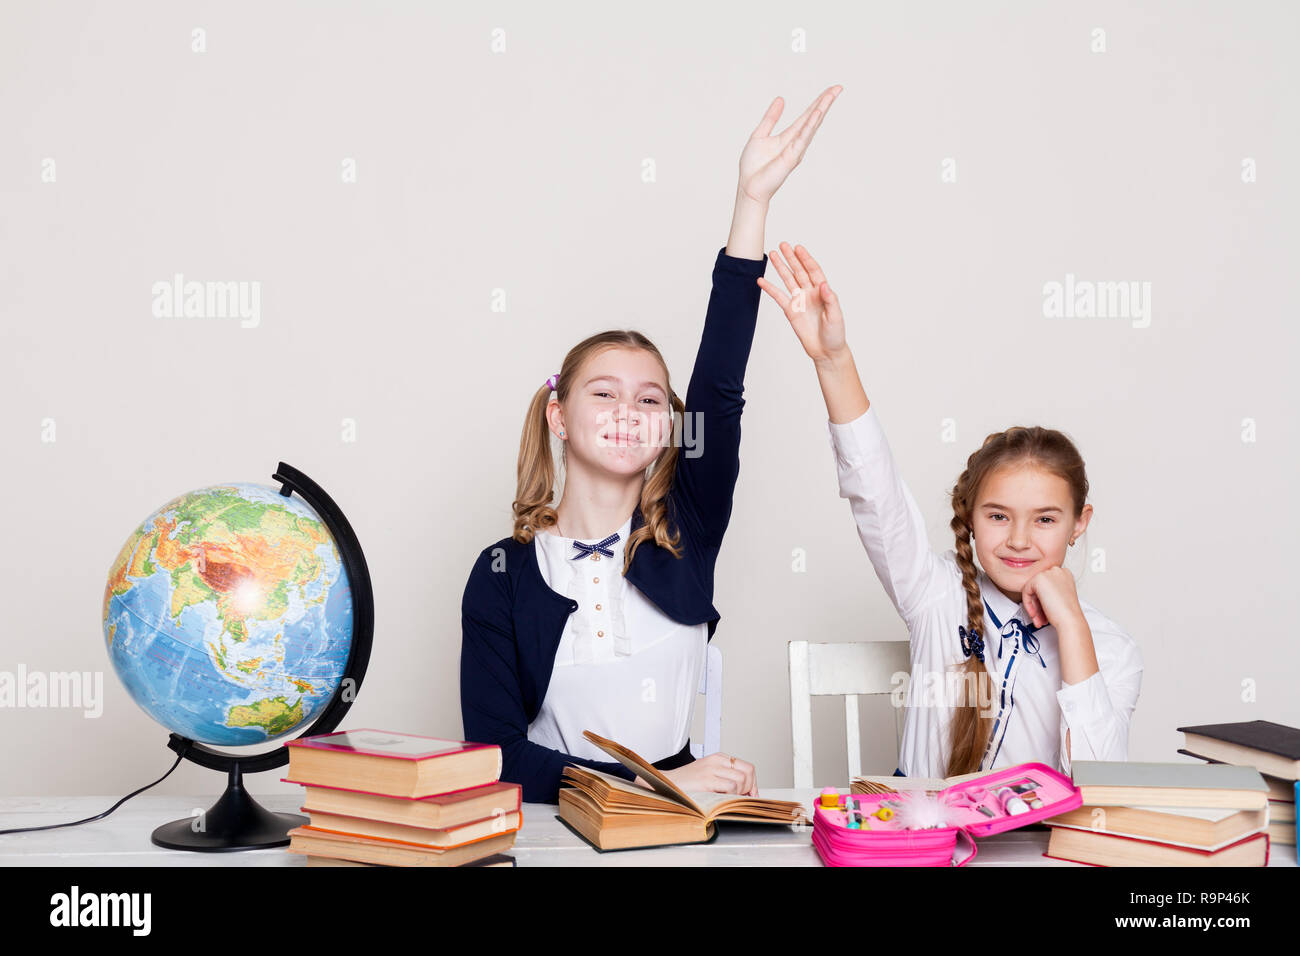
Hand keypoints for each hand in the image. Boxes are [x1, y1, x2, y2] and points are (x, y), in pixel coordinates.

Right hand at [635, 752, 757, 796]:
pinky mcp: (707, 780)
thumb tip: (746, 791)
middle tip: (742, 798)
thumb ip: (725, 777)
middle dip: (749, 788)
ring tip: (729, 799)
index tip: (751, 795)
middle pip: (748, 772)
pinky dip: (731, 796)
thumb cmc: (687, 782)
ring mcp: (712, 770)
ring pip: (741, 780)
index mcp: (719, 758)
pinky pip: (730, 787)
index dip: (753, 783)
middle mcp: (717, 761)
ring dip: (739, 793)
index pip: (747, 767)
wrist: (667, 783)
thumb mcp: (708, 773)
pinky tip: (723, 800)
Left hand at [737, 85, 841, 205]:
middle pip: (813, 118)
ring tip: (831, 95)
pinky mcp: (791, 157)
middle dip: (825, 102)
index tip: (831, 89)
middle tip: (838, 87)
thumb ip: (771, 117)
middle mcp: (796, 142)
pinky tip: (817, 113)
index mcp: (789, 136)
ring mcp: (796, 149)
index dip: (818, 102)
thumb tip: (781, 98)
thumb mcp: (760, 134)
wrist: (748, 187)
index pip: (807, 115)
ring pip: (811, 126)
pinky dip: (810, 125)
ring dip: (821, 109)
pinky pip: (803, 138)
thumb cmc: (753, 166)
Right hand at [758, 242, 846, 364]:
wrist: (826, 351)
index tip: (798, 248)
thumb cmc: (835, 334)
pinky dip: (770, 289)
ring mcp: (799, 301)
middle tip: (783, 245)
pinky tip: (761, 280)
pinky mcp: (790, 311)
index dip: (806, 259)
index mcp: (822, 291)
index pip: (813, 270)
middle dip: (791, 258)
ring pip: (788, 280)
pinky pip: (778, 297)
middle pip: (799, 271)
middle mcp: (810, 293)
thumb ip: (830, 299)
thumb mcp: (836, 316)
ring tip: (772, 255)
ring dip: (780, 268)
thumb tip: (823, 284)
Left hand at [1021, 566, 1085, 630]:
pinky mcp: (1038, 579)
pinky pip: (1026, 591)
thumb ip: (1049, 590)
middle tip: (1040, 616)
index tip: (1045, 609)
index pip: (1046, 584)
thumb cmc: (1068, 613)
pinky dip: (1028, 604)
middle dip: (1037, 604)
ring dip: (1034, 606)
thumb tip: (1038, 593)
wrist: (1070, 619)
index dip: (1043, 599)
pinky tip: (1035, 614)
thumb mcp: (1059, 596)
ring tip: (1038, 618)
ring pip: (1032, 589)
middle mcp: (1057, 571)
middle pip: (1039, 587)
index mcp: (1064, 574)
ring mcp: (1048, 573)